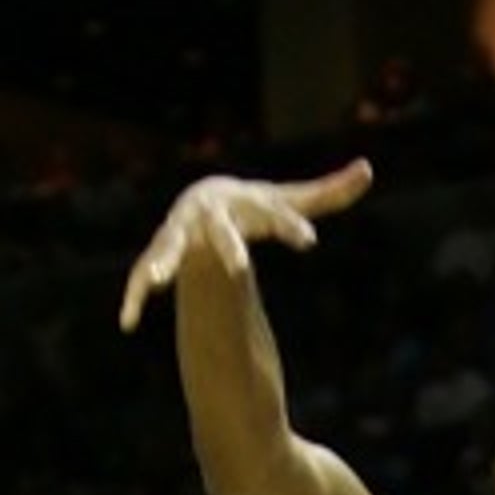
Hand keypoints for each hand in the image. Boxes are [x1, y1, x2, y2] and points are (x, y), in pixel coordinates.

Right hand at [118, 158, 373, 331]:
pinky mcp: (160, 257)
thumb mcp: (287, 200)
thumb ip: (328, 192)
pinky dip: (134, 297)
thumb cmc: (254, 205)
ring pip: (168, 249)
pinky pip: (141, 276)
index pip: (270, 213)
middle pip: (219, 231)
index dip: (287, 225)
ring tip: (157, 282)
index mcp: (242, 202)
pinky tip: (126, 324)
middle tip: (239, 266)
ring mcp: (179, 236)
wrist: (205, 199)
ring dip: (163, 264)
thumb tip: (367, 169)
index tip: (310, 241)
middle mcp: (208, 216)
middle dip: (228, 246)